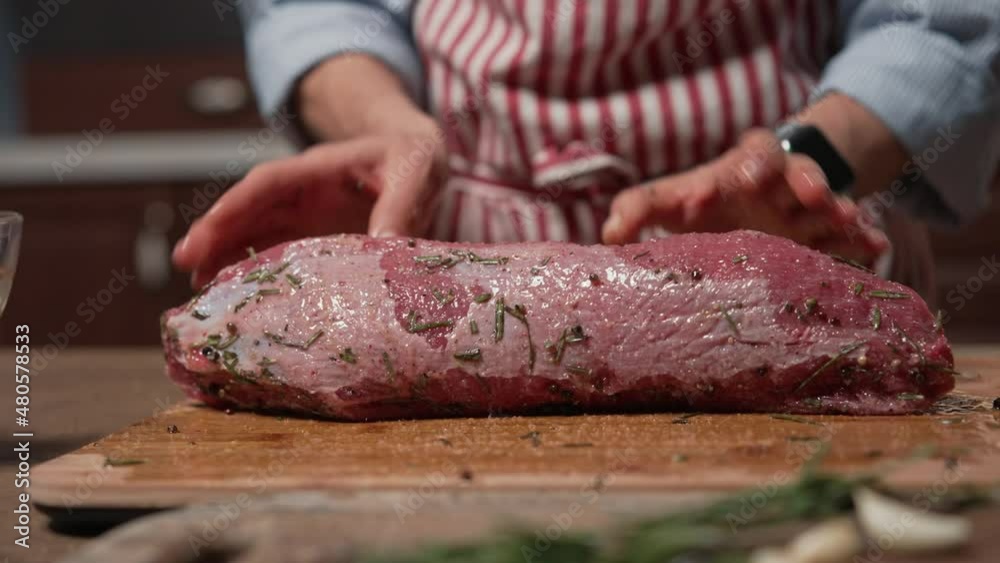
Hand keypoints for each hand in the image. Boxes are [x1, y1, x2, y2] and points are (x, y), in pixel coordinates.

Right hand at [173, 132, 447, 287]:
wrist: (421, 161)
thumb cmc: (415, 158)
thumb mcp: (415, 171)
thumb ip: (401, 205)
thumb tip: (384, 246)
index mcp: (319, 169)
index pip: (269, 183)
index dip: (238, 204)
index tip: (209, 228)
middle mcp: (302, 195)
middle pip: (249, 211)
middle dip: (215, 234)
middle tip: (185, 265)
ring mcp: (304, 220)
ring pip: (254, 236)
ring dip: (225, 259)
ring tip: (199, 290)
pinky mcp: (315, 244)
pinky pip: (278, 259)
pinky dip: (255, 276)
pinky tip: (239, 302)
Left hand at [602, 129, 888, 264]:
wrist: (755, 205)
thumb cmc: (702, 204)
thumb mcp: (672, 202)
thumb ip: (640, 209)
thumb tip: (608, 235)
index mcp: (730, 170)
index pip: (732, 162)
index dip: (721, 178)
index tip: (703, 200)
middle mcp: (770, 179)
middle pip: (785, 164)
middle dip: (789, 174)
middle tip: (796, 191)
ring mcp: (801, 202)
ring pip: (822, 190)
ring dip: (831, 200)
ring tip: (841, 213)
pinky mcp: (825, 228)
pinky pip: (850, 227)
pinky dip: (862, 235)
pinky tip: (874, 246)